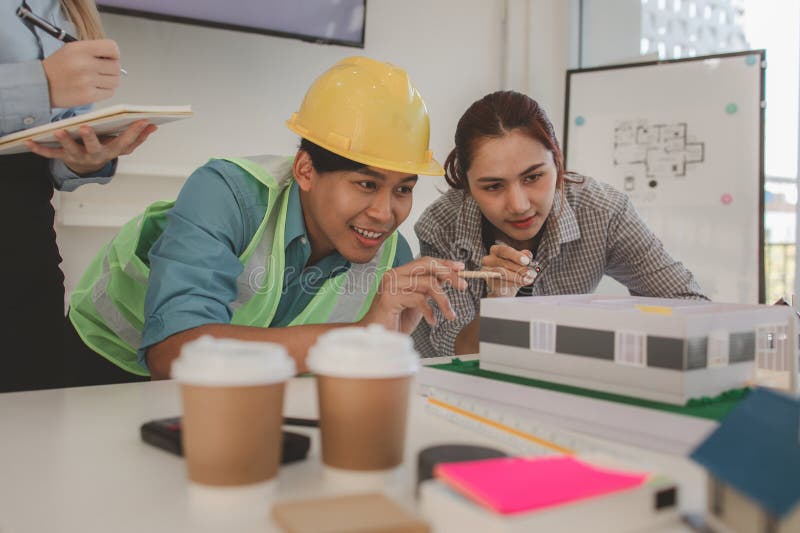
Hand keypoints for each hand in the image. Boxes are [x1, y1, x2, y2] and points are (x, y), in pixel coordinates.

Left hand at [24, 120, 156, 175]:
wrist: (86, 166)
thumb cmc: (105, 149)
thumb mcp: (123, 145)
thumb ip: (138, 136)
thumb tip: (153, 125)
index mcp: (112, 152)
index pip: (125, 142)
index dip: (134, 132)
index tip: (141, 120)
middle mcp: (96, 156)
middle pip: (95, 149)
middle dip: (91, 139)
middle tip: (86, 127)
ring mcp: (79, 157)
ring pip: (72, 151)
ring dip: (65, 142)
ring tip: (59, 131)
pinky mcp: (63, 157)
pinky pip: (51, 154)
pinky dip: (40, 149)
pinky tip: (30, 142)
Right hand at [42, 40, 120, 107]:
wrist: (41, 85)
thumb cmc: (58, 67)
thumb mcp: (72, 50)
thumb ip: (93, 51)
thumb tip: (115, 58)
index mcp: (80, 49)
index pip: (112, 48)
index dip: (114, 54)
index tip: (109, 58)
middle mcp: (84, 64)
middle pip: (116, 67)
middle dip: (112, 70)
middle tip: (102, 72)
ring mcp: (87, 81)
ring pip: (115, 81)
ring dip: (109, 81)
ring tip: (97, 80)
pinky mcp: (88, 95)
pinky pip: (109, 93)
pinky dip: (105, 91)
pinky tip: (94, 88)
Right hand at [358, 257, 467, 333]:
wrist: (378, 338)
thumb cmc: (396, 321)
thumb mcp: (418, 302)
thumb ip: (428, 289)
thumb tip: (447, 278)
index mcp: (400, 273)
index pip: (425, 261)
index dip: (444, 263)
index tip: (460, 268)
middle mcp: (393, 275)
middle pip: (427, 265)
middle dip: (449, 274)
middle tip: (463, 286)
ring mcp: (390, 285)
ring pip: (427, 283)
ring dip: (444, 300)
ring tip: (450, 314)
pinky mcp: (389, 298)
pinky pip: (418, 299)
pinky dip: (430, 312)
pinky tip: (432, 321)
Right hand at [481, 244, 536, 297]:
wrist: (505, 288)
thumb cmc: (513, 271)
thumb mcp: (520, 263)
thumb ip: (524, 256)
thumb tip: (528, 254)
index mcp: (496, 250)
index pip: (504, 250)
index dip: (516, 255)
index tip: (526, 261)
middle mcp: (488, 259)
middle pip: (505, 262)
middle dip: (520, 268)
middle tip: (531, 273)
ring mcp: (487, 270)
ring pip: (503, 273)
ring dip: (518, 277)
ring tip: (528, 279)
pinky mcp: (489, 282)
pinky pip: (501, 282)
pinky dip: (514, 283)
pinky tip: (522, 283)